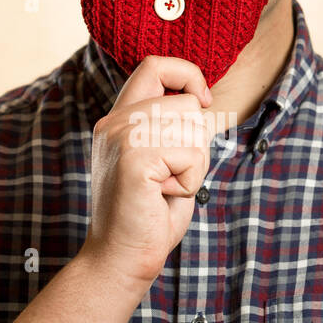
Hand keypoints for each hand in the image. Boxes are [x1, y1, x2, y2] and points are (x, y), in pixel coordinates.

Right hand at [80, 56, 215, 287]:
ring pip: (194, 128)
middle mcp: (115, 122)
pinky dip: (189, 181)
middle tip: (172, 175)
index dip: (187, 75)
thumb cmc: (148, 214)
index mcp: (118, 118)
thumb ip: (175, 128)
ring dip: (194, 165)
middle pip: (188, 104)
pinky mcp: (134, 159)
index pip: (155, 65)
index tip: (202, 102)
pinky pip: (191, 155)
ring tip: (164, 187)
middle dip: (198, 142)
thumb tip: (207, 103)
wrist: (121, 257)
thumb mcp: (163, 160)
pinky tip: (162, 196)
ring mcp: (121, 137)